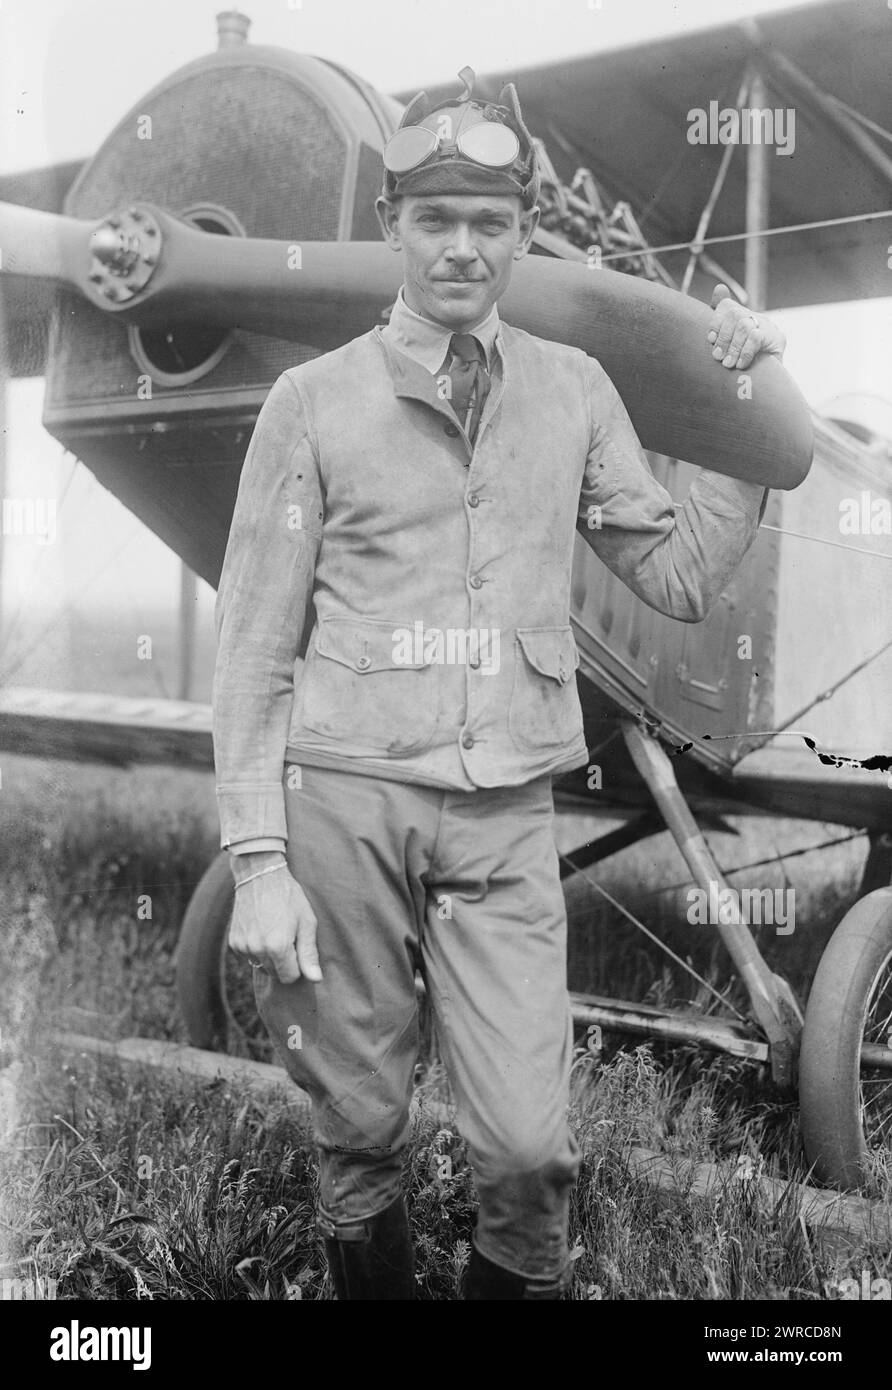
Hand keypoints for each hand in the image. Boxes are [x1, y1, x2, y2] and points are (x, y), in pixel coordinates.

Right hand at [228, 853, 321, 984]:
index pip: (290, 977)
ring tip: (274, 931)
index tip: (298, 947)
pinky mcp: (234, 942)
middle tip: (287, 937)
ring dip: (269, 956)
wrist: (260, 876)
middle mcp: (257, 949)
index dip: (297, 965)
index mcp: (278, 947)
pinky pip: (249, 957)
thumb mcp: (306, 922)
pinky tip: (261, 929)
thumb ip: (309, 954)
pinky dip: (256, 949)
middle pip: (275, 974)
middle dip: (284, 962)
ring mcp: (243, 946)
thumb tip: (315, 979)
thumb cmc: (289, 897)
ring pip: (261, 966)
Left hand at [707, 283, 785, 369]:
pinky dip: (745, 352)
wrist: (766, 387)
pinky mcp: (777, 339)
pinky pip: (756, 338)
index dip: (716, 321)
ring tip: (727, 364)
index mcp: (741, 318)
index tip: (710, 339)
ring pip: (744, 325)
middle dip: (723, 336)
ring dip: (733, 346)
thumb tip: (719, 288)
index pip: (726, 306)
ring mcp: (768, 327)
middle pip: (734, 313)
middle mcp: (755, 318)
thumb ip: (718, 326)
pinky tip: (740, 365)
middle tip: (717, 357)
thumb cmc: (740, 370)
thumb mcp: (724, 350)